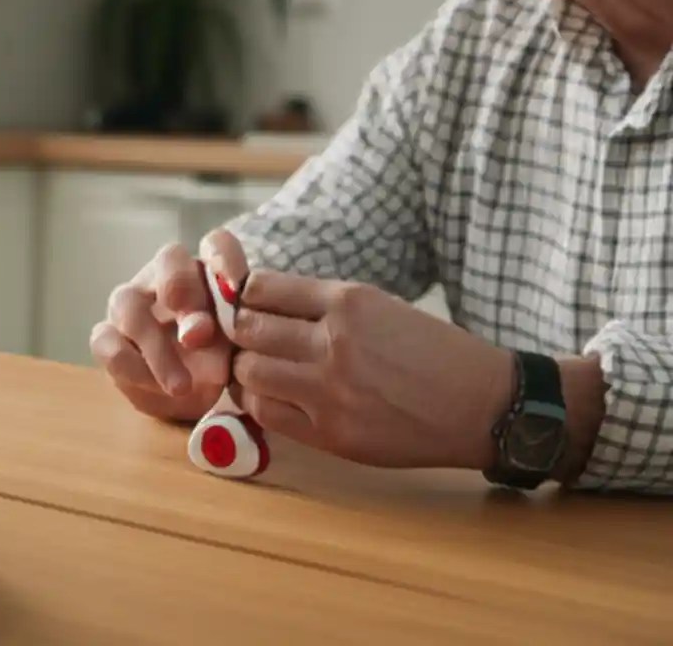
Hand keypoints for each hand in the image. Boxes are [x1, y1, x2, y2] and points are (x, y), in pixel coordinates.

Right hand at [90, 229, 247, 420]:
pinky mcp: (106, 337)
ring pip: (127, 301)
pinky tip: (155, 389)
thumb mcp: (237, 346)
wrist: (196, 392)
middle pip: (167, 261)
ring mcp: (130, 303)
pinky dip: (130, 368)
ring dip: (155, 346)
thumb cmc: (220, 358)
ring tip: (180, 386)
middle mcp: (166, 276)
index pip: (217, 245)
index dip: (225, 259)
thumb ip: (225, 332)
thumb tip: (196, 331)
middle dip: (182, 294)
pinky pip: (105, 343)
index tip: (235, 289)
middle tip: (198, 337)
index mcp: (209, 271)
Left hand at [230, 271, 515, 469]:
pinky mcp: (330, 432)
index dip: (244, 297)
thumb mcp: (381, 307)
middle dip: (237, 332)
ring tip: (255, 369)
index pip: (261, 288)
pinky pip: (264, 412)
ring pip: (247, 371)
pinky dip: (257, 402)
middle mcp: (334, 341)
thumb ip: (323, 306)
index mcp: (349, 301)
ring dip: (243, 369)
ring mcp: (329, 390)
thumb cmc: (433, 353)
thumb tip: (259, 304)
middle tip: (242, 340)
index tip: (245, 306)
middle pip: (245, 328)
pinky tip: (269, 396)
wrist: (483, 405)